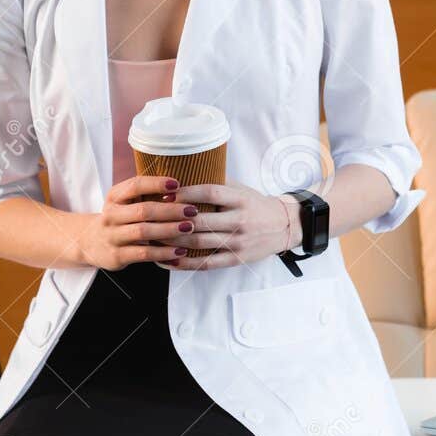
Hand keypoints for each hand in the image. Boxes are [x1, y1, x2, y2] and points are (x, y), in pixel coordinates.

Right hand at [77, 176, 201, 270]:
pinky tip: (180, 251)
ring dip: (169, 229)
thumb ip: (147, 195)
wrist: (90, 242)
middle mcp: (111, 214)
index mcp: (115, 196)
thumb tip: (185, 188)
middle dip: (170, 210)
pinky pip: (143, 253)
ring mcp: (112, 236)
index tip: (178, 184)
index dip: (156, 183)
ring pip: (143, 231)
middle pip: (143, 210)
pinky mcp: (116, 256)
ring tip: (190, 227)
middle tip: (192, 210)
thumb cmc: (120, 218)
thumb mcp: (125, 202)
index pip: (135, 185)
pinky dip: (163, 253)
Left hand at [165, 181, 300, 270]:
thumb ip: (216, 182)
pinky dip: (185, 263)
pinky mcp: (236, 259)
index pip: (211, 193)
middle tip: (151, 218)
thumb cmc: (255, 204)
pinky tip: (168, 259)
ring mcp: (238, 242)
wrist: (283, 226)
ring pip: (200, 244)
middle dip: (173, 220)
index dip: (187, 193)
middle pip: (200, 221)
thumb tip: (183, 172)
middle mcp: (240, 221)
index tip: (166, 193)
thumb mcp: (241, 189)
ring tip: (153, 238)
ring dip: (173, 242)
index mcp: (240, 200)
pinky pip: (206, 264)